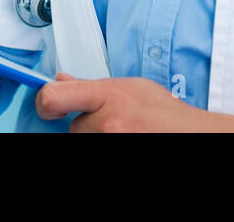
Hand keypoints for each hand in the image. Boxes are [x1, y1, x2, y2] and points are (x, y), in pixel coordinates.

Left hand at [34, 73, 216, 131]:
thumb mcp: (129, 87)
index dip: (44, 103)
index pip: (52, 98)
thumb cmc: (162, 112)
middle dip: (85, 126)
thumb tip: (59, 79)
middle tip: (110, 123)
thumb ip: (92, 85)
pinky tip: (124, 136)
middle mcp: (107, 123)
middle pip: (73, 128)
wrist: (189, 135)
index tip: (48, 108)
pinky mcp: (111, 153)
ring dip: (95, 137)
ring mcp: (110, 142)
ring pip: (82, 140)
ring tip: (122, 131)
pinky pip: (94, 147)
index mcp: (107, 96)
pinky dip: (102, 142)